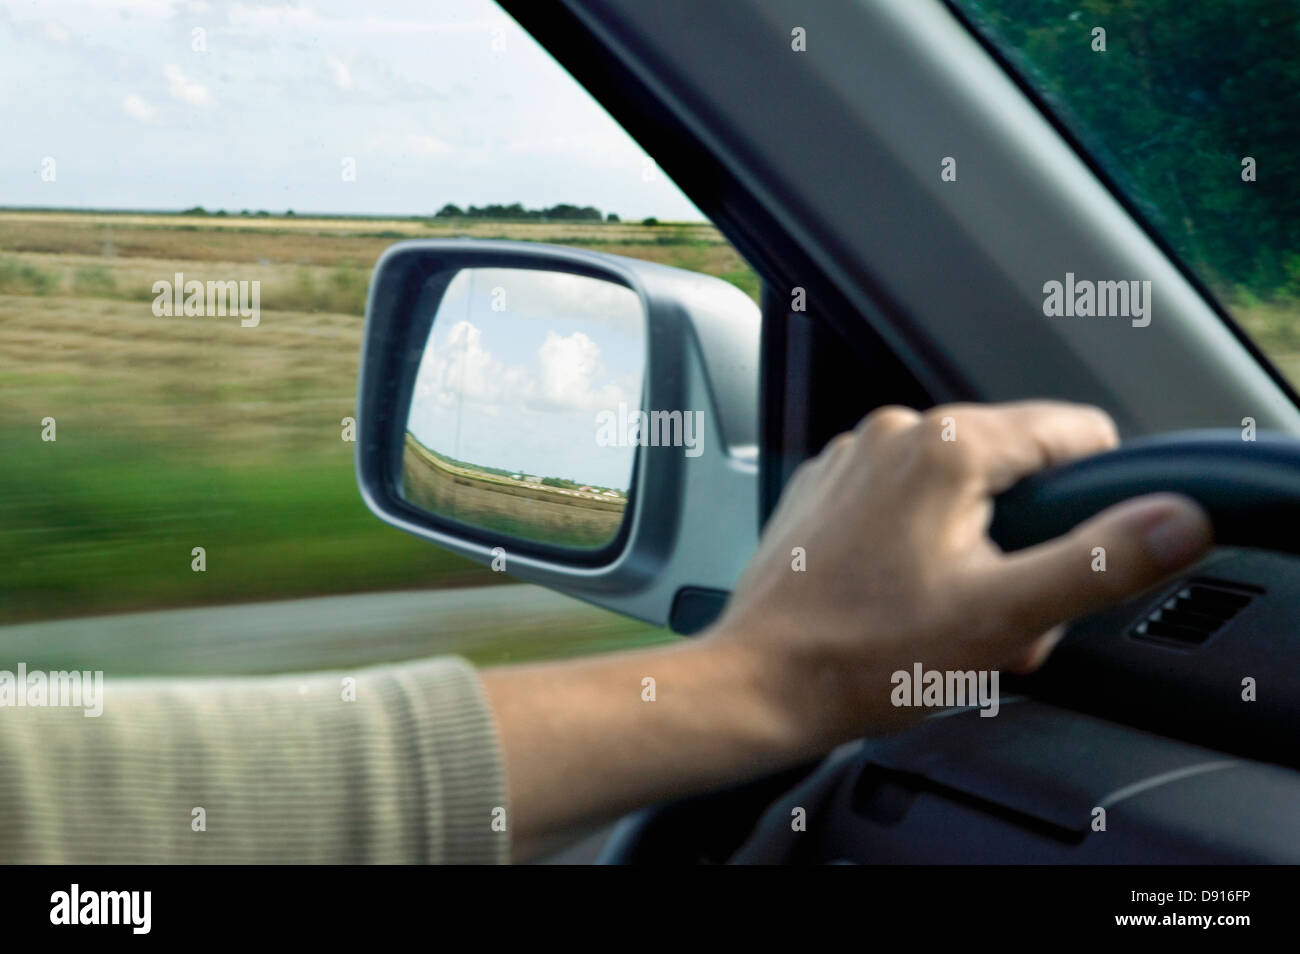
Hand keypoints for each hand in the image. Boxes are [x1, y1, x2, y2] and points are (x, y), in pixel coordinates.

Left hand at [704, 401, 1212, 750]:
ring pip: (960, 492)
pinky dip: (923, 548)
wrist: (760, 684)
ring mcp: (854, 460)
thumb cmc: (863, 655)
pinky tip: (903, 602)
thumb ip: (1100, 561)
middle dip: (1026, 543)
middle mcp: (895, 433)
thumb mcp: (1004, 615)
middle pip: (1016, 471)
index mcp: (946, 444)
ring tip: (944, 618)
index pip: (1074, 432)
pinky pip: (906, 504)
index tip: (1073, 557)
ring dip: (976, 554)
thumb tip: (1177, 519)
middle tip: (997, 614)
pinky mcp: (829, 491)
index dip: (1096, 498)